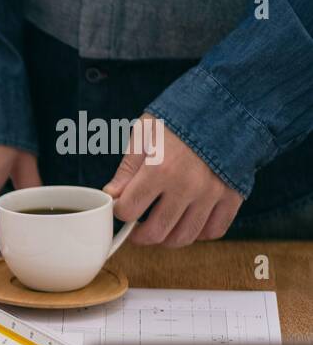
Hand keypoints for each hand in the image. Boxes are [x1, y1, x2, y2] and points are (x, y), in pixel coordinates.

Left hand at [103, 115, 241, 246]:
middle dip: (139, 235)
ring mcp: (212, 194)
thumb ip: (127, 169)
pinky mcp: (232, 197)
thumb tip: (111, 195)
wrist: (227, 107)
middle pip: (156, 232)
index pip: (128, 210)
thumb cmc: (181, 118)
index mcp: (160, 169)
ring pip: (184, 237)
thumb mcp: (145, 134)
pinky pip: (214, 231)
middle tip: (137, 228)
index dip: (120, 210)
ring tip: (161, 227)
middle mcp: (187, 186)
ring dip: (167, 238)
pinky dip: (199, 232)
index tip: (122, 205)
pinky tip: (188, 221)